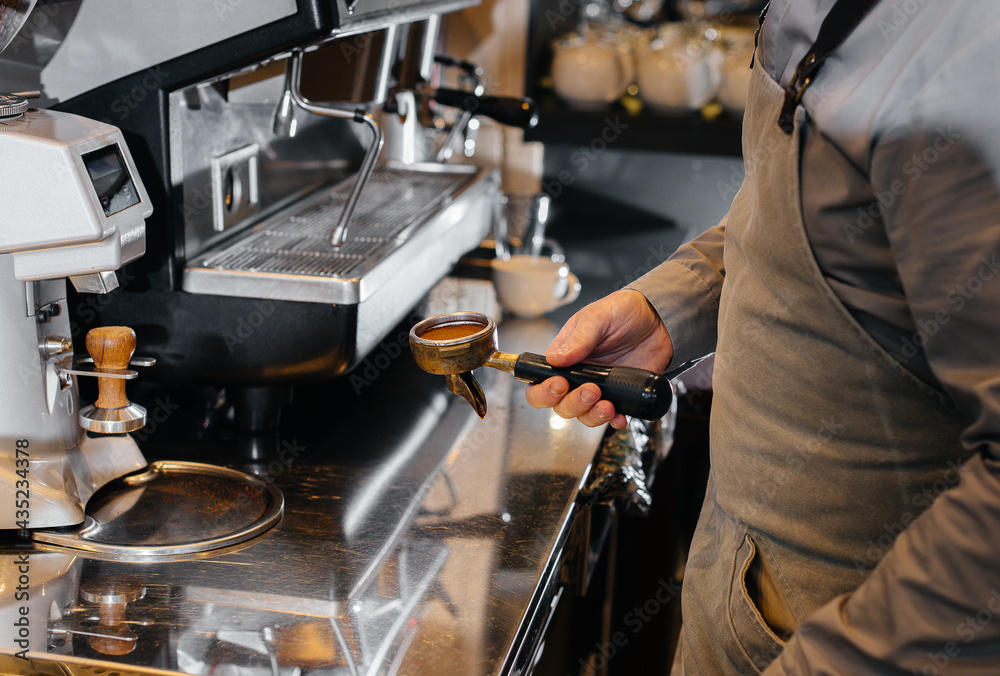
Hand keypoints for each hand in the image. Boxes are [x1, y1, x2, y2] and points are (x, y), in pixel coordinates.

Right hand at [525, 289, 673, 428]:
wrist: (658, 319)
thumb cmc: (622, 311)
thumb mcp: (597, 318)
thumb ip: (578, 339)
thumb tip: (554, 359)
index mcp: (564, 357)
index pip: (539, 383)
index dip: (543, 391)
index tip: (559, 385)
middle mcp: (579, 377)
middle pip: (560, 405)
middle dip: (572, 404)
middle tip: (591, 390)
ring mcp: (600, 388)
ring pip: (584, 416)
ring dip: (592, 415)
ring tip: (607, 404)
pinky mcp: (621, 395)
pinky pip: (613, 417)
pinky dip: (615, 421)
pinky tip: (620, 416)